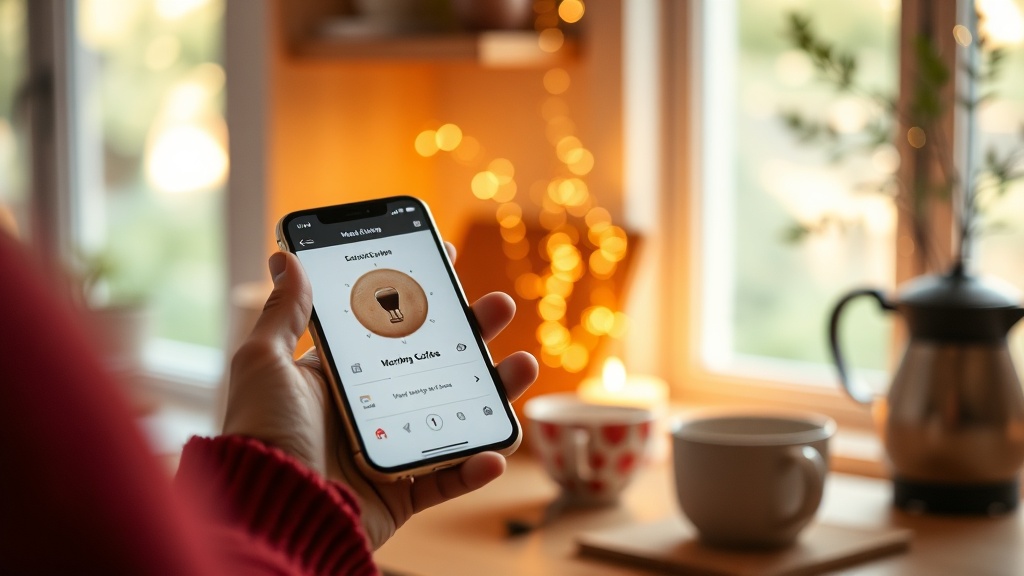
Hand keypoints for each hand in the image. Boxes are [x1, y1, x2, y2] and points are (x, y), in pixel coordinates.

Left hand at [223, 247, 538, 548]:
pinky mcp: (399, 492)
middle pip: (433, 363)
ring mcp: (388, 449)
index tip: (445, 262)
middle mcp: (368, 407)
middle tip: (499, 306)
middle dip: (472, 332)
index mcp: (339, 375)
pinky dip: (474, 467)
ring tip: (523, 366)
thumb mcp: (264, 362)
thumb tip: (289, 259)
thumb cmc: (261, 433)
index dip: (420, 295)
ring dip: (493, 392)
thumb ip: (283, 313)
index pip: (387, 327)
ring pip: (454, 415)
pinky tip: (495, 450)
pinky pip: (446, 479)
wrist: (269, 508)